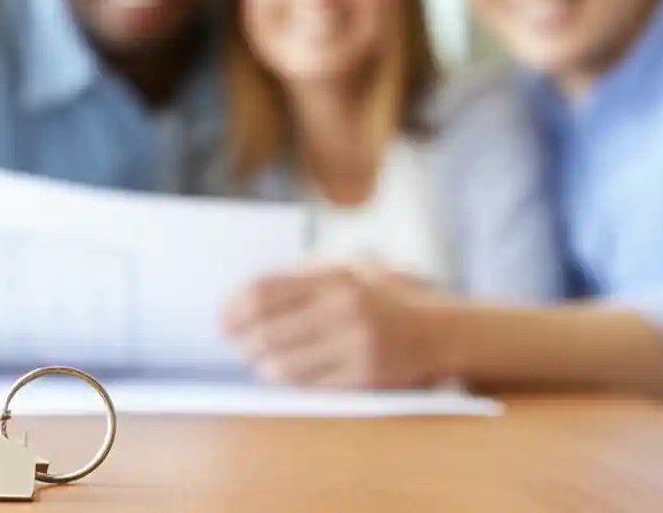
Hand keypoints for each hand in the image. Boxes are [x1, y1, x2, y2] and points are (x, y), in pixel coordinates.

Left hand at [222, 267, 449, 389]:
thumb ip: (302, 280)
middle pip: (266, 333)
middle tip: (237, 345)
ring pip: (282, 366)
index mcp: (335, 278)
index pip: (264, 293)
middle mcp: (344, 310)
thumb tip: (244, 300)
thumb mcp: (348, 273)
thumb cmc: (382, 300)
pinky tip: (289, 373)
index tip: (221, 321)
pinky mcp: (365, 380)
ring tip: (260, 361)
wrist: (441, 332)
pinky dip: (291, 382)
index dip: (233, 309)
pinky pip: (308, 387)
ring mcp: (356, 347)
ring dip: (263, 366)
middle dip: (243, 343)